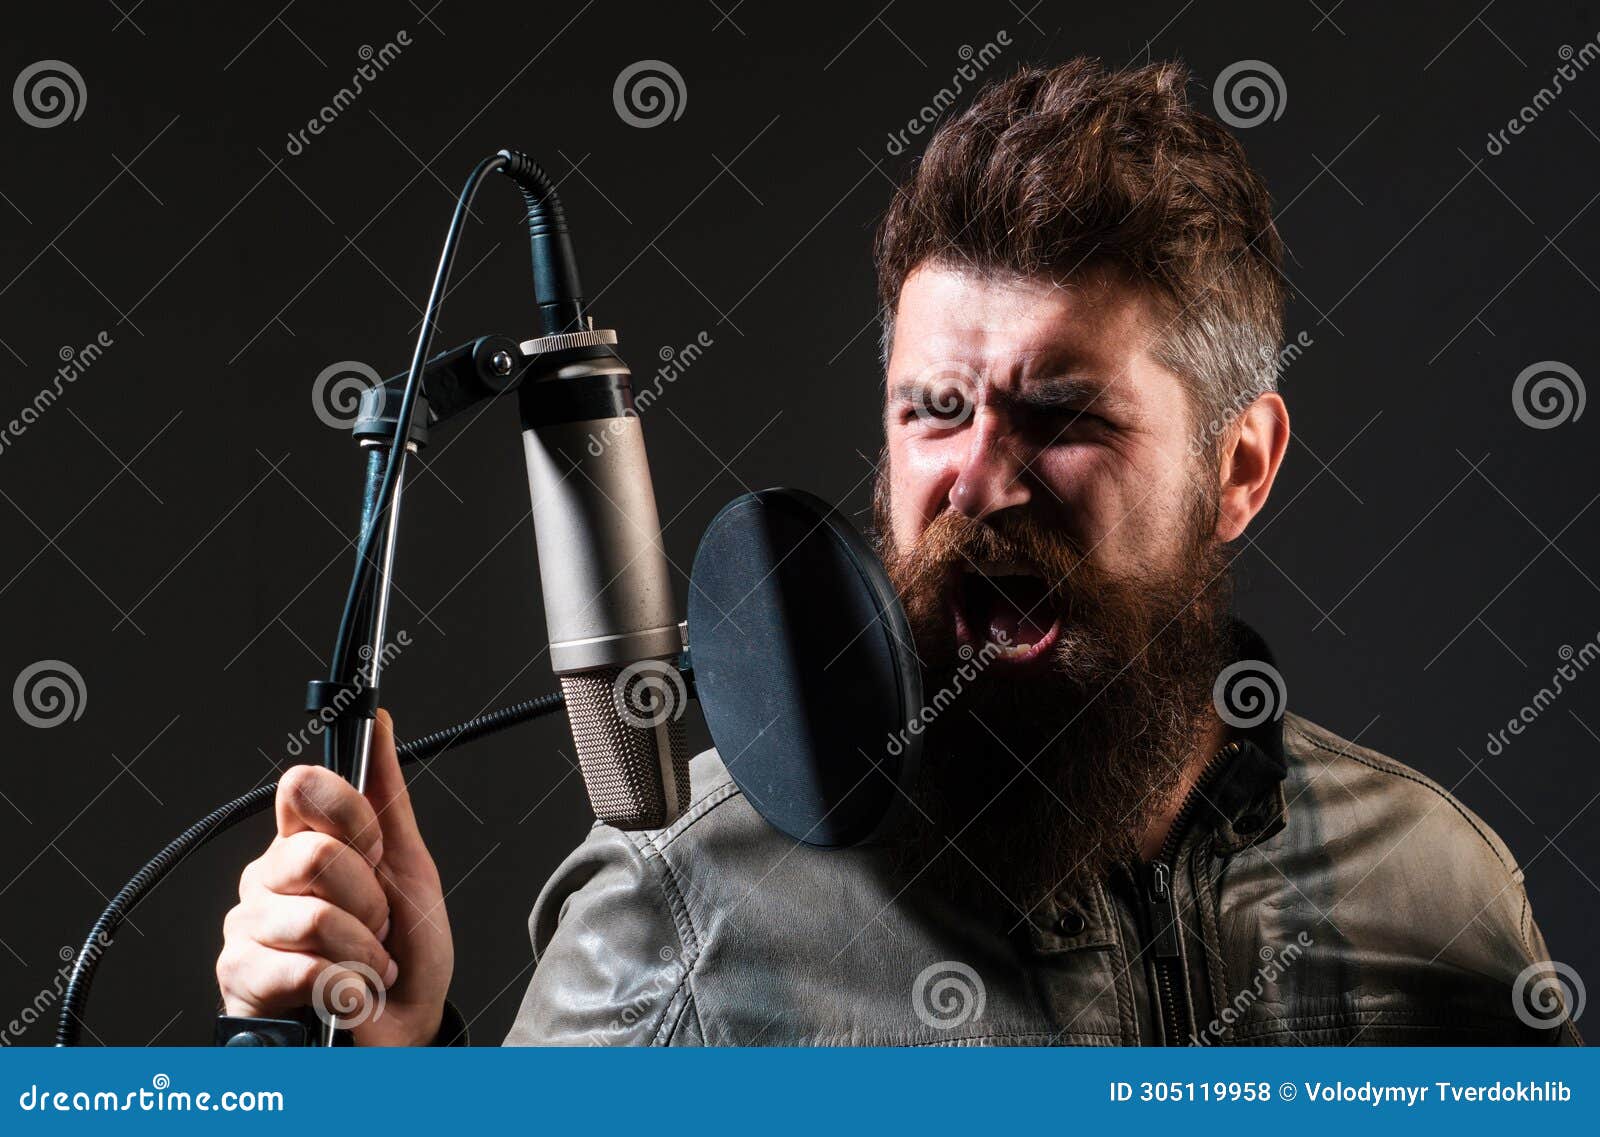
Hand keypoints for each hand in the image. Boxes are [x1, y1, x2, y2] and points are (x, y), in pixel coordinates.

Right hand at [217, 710, 453, 1045]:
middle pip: (315, 854)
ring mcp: (247, 927)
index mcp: (303, 842)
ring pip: (315, 917)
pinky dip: (348, 986)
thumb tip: (380, 720)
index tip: (377, 853)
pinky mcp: (239, 978)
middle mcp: (266, 877)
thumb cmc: (405, 952)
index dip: (354, 819)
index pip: (304, 787)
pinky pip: (303, 968)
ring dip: (364, 950)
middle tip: (377, 924)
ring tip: (365, 964)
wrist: (402, 1030)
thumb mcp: (409, 867)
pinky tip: (347, 994)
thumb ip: (388, 796)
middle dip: (369, 898)